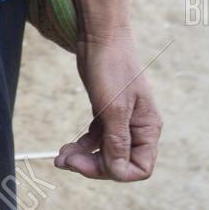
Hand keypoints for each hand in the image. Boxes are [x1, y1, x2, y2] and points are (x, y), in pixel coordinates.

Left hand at [55, 33, 161, 180]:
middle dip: (92, 166)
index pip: (140, 167)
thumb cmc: (112, 68)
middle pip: (118, 163)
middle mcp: (137, 128)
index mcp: (148, 129)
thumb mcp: (113, 108)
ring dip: (83, 158)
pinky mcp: (105, 113)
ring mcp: (120, 122)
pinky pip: (95, 141)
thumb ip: (117, 142)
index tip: (90, 164)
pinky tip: (66, 148)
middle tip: (66, 160)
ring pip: (104, 153)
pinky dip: (81, 147)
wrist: (99, 37)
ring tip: (61, 157)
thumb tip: (117, 172)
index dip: (116, 172)